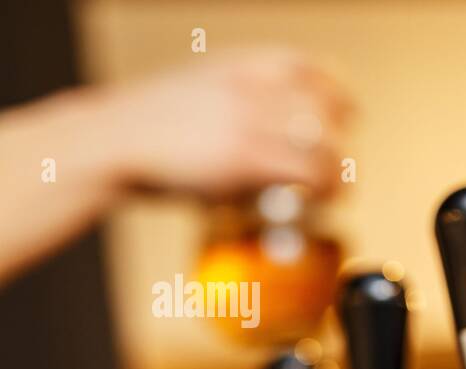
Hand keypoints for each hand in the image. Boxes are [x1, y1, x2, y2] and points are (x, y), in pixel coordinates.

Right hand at [94, 49, 351, 198]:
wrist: (110, 140)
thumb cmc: (149, 126)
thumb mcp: (197, 91)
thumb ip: (236, 101)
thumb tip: (266, 131)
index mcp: (240, 65)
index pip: (307, 66)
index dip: (336, 91)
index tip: (347, 112)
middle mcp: (251, 86)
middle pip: (324, 108)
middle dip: (341, 137)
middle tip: (343, 164)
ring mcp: (250, 119)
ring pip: (323, 143)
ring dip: (338, 169)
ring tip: (339, 190)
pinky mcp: (246, 156)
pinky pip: (306, 170)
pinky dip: (324, 187)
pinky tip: (324, 199)